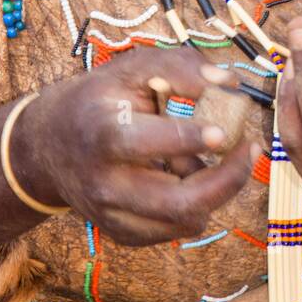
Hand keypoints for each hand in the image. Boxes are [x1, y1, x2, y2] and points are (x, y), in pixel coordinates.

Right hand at [12, 47, 257, 245]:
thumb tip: (228, 82)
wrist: (50, 146)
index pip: (148, 144)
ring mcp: (113, 216)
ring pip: (184, 221)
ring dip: (215, 190)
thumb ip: (179, 67)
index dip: (190, 139)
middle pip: (178, 201)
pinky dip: (195, 204)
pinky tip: (191, 175)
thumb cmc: (100, 98)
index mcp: (104, 134)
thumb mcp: (131, 69)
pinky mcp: (123, 234)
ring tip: (216, 157)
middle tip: (251, 149)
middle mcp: (106, 183)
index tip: (224, 133)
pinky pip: (176, 229)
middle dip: (226, 179)